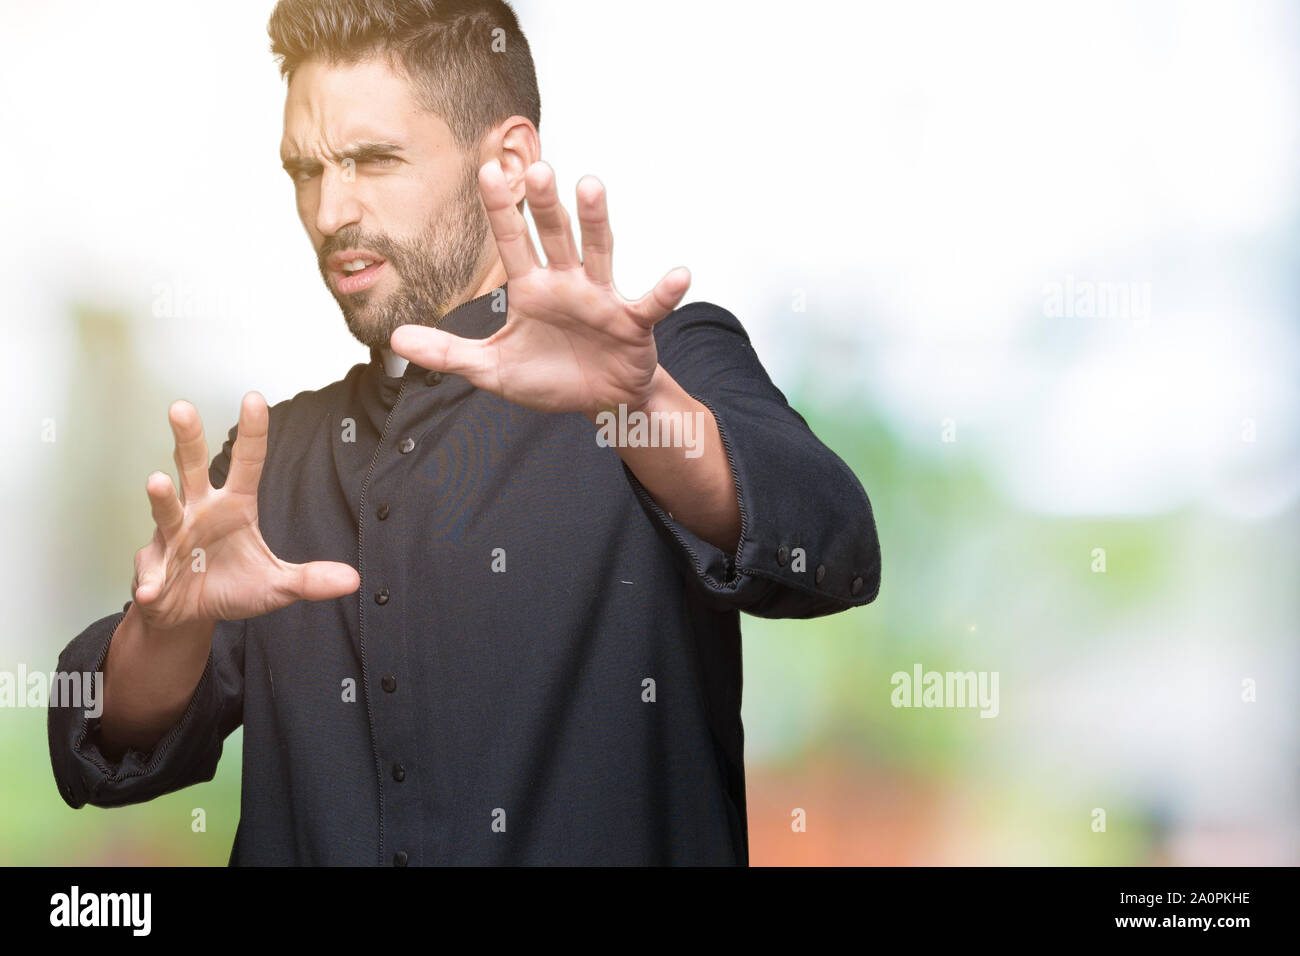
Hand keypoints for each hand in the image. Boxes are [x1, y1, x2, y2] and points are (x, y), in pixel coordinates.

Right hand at [130, 392, 359, 633]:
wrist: (190, 613)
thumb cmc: (232, 585)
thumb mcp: (278, 585)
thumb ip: (310, 579)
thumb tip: (352, 580)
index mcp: (234, 506)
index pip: (247, 462)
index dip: (252, 432)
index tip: (254, 398)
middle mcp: (200, 511)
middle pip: (192, 467)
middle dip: (188, 439)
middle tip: (182, 409)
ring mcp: (173, 537)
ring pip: (166, 510)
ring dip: (162, 498)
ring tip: (157, 481)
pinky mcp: (154, 570)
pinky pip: (151, 573)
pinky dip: (149, 582)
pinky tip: (148, 591)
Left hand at [389, 159, 690, 417]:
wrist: (600, 401)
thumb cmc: (551, 377)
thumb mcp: (492, 369)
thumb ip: (448, 352)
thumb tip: (397, 337)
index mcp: (532, 288)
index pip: (512, 240)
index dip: (502, 208)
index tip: (489, 170)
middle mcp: (567, 283)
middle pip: (555, 235)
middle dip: (546, 204)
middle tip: (537, 169)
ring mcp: (601, 298)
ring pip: (599, 251)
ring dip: (596, 220)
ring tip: (591, 186)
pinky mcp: (632, 322)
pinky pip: (650, 304)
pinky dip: (666, 291)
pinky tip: (678, 276)